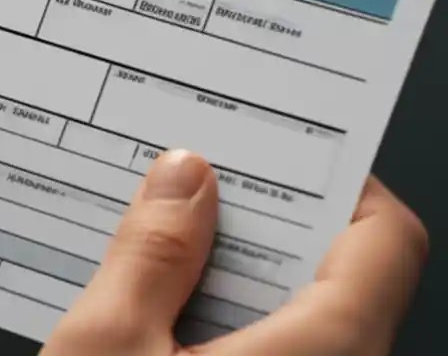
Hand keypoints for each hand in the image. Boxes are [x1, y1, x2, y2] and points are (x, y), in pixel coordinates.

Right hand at [40, 151, 426, 354]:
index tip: (273, 151)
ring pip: (303, 326)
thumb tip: (184, 178)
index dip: (337, 182)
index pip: (382, 239)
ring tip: (157, 249)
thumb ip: (150, 253)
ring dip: (238, 280)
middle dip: (264, 225)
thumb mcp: (106, 350)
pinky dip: (226, 330)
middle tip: (189, 186)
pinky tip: (157, 321)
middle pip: (342, 278)